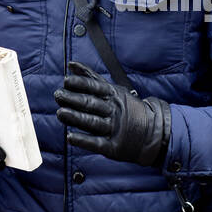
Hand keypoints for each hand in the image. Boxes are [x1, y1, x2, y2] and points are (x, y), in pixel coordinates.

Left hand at [53, 61, 170, 166]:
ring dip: (75, 118)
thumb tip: (71, 65)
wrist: (153, 132)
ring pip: (92, 122)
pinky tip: (70, 137)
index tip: (66, 81)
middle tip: (57, 95)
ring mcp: (114, 129)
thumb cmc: (128, 109)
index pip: (96, 87)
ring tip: (60, 113)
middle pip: (91, 104)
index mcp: (114, 96)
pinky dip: (83, 140)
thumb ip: (92, 78)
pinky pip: (96, 143)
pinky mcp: (113, 147)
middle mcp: (114, 111)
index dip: (80, 84)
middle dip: (73, 99)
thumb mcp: (114, 90)